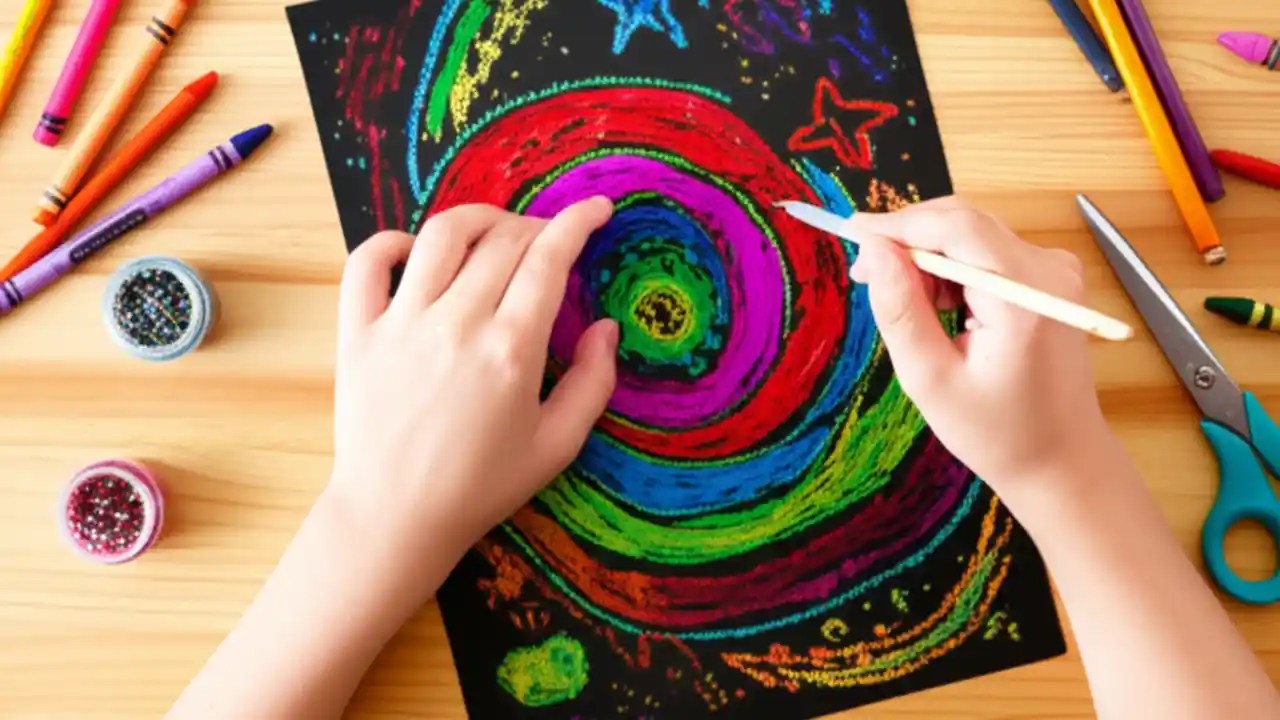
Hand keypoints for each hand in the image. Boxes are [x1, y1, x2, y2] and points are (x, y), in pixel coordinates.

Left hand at [330, 197, 618, 561]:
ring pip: (443, 235)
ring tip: (495, 231)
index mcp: (511, 351)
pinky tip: (419, 254)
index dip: (578, 222)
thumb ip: (593, 382)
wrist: (395, 518)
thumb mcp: (557, 445)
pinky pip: (368, 261)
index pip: (549, 258)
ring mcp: (401, 323)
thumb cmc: (482, 487)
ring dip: (478, 219)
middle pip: (504, 240)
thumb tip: (605, 327)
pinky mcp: (357, 331)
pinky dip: (394, 241)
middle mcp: (457, 324)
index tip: (596, 208)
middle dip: (538, 227)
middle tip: (548, 243)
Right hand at [848, 197, 1113, 505]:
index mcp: (1023, 297)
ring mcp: (1054, 271)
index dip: (898, 225)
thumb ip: (901, 310)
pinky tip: (941, 308)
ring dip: (929, 256)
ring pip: (972, 234)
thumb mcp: (930, 379)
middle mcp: (1048, 270)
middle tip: (866, 275)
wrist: (1062, 459)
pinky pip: (987, 252)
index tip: (850, 235)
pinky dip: (953, 267)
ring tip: (906, 305)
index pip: (955, 228)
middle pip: (964, 222)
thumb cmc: (997, 433)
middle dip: (909, 239)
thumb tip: (874, 249)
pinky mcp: (1050, 278)